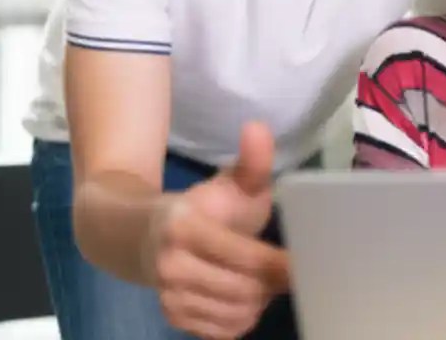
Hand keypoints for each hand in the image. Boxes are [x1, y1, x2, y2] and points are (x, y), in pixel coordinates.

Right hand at [144, 122, 287, 338]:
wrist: (140, 236)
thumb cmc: (201, 209)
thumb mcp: (228, 183)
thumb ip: (251, 162)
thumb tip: (258, 126)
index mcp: (185, 228)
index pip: (245, 257)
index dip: (280, 265)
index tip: (305, 264)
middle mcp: (171, 266)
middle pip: (244, 290)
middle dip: (271, 284)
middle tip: (285, 272)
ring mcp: (169, 296)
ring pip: (235, 314)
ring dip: (258, 302)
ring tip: (261, 281)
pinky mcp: (172, 319)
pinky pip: (223, 332)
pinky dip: (241, 319)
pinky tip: (243, 298)